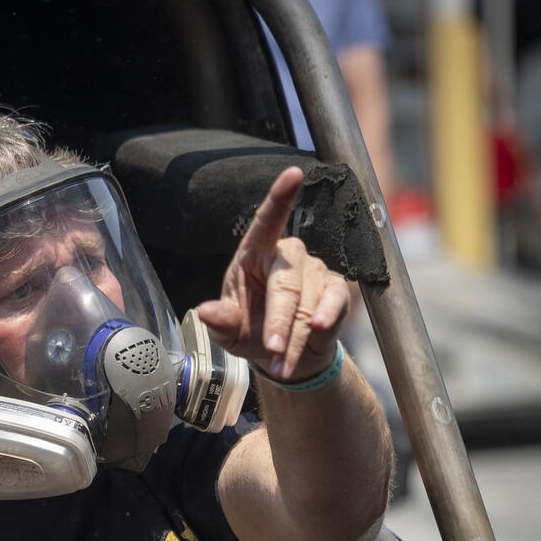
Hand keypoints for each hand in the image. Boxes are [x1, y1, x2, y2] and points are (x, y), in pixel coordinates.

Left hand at [195, 166, 350, 383]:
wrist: (285, 355)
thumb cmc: (252, 330)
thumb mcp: (230, 331)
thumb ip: (219, 322)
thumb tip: (205, 311)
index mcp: (254, 253)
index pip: (267, 221)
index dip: (280, 198)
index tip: (293, 174)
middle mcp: (286, 256)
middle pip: (286, 284)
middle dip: (280, 322)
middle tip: (273, 351)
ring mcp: (313, 270)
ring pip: (308, 304)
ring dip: (296, 339)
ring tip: (282, 366)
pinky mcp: (335, 289)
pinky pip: (334, 301)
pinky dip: (327, 319)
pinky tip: (319, 332)